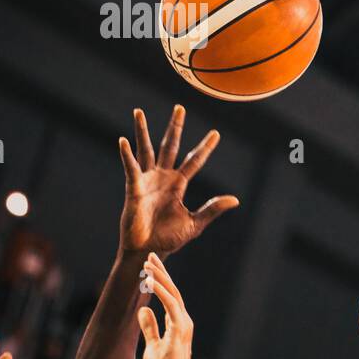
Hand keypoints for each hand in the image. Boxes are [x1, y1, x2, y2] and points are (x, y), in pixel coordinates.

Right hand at [118, 106, 237, 255]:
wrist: (147, 251)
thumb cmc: (168, 239)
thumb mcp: (195, 223)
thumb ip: (212, 209)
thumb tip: (235, 200)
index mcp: (178, 184)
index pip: (195, 160)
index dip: (205, 147)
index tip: (215, 133)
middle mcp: (162, 177)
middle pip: (169, 146)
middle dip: (174, 127)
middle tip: (180, 108)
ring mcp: (146, 180)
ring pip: (145, 149)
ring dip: (142, 131)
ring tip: (139, 111)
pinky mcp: (133, 188)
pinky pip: (131, 168)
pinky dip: (127, 155)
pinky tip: (123, 141)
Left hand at [138, 253, 195, 358]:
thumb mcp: (153, 345)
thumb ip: (150, 328)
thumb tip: (142, 311)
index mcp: (177, 323)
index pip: (169, 297)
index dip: (160, 281)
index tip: (150, 267)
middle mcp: (182, 320)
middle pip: (172, 290)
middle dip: (160, 272)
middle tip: (149, 256)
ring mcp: (183, 323)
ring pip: (172, 293)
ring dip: (160, 277)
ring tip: (148, 264)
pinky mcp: (180, 328)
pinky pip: (170, 304)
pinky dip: (161, 291)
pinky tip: (151, 281)